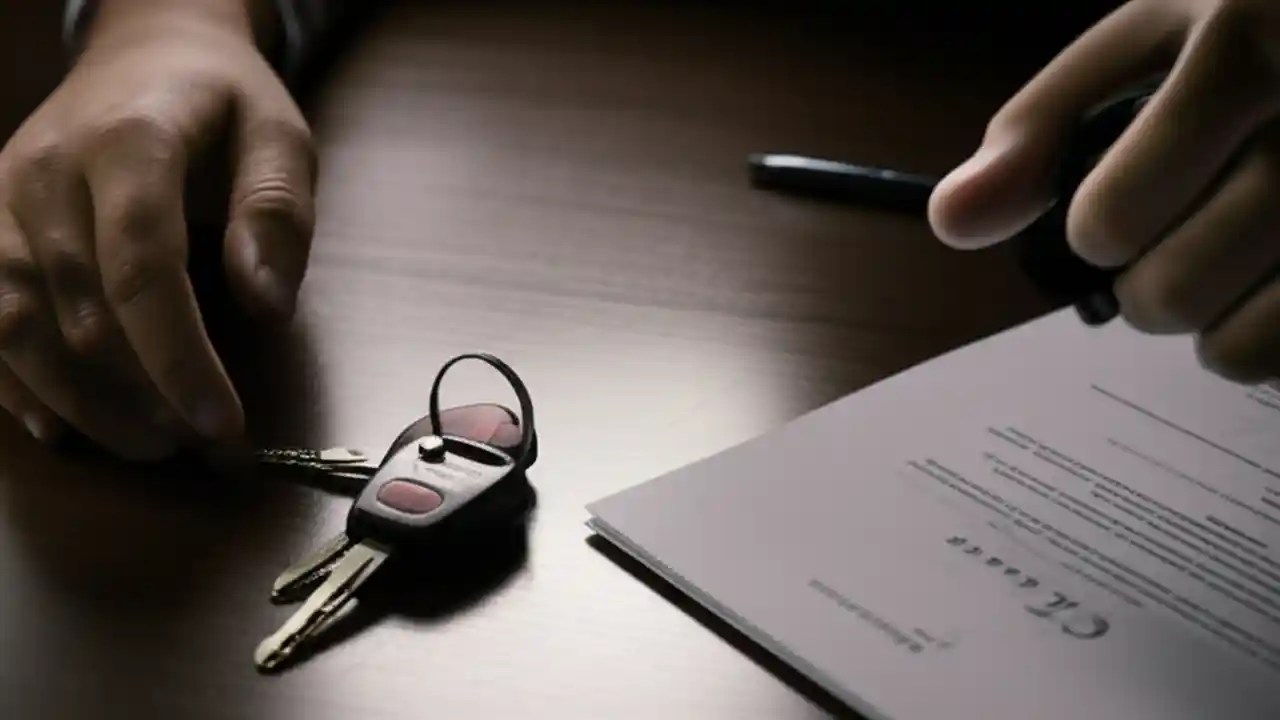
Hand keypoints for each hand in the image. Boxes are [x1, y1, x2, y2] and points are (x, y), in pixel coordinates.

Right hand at [0, 2, 314, 457]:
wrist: (143, 58)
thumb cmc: (220, 106)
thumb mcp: (278, 138)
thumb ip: (275, 214)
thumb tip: (266, 306)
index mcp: (127, 145)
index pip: (142, 268)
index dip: (178, 357)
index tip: (222, 423)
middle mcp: (45, 174)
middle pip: (78, 311)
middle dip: (141, 396)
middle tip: (202, 447)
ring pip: (17, 327)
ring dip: (82, 404)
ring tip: (150, 446)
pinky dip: (19, 386)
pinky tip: (66, 428)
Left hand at [928, 0, 1279, 383]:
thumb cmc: (1259, 28)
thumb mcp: (1153, 38)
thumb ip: (1043, 125)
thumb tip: (952, 222)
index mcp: (1248, 33)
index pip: (1112, 216)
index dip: (1100, 230)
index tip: (1121, 207)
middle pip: (1167, 293)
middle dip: (1148, 286)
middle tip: (1182, 240)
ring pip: (1239, 347)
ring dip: (1211, 324)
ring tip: (1234, 262)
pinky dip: (1269, 341)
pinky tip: (1275, 280)